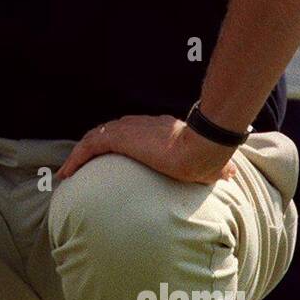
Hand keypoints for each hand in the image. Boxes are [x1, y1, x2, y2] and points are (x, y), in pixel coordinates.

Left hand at [55, 114, 236, 185]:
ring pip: (94, 140)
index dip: (117, 147)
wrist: (203, 147)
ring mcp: (129, 129)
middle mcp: (141, 125)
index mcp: (158, 130)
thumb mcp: (210, 165)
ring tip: (67, 174)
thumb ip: (216, 168)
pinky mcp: (120, 137)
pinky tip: (67, 173)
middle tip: (79, 168)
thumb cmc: (208, 156)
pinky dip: (76, 159)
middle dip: (91, 152)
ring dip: (79, 157)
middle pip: (108, 135)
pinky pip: (89, 147)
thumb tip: (232, 174)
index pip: (131, 137)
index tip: (107, 163)